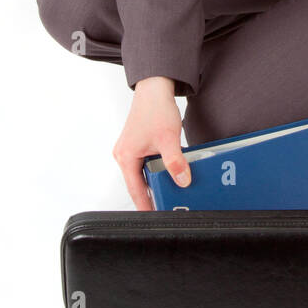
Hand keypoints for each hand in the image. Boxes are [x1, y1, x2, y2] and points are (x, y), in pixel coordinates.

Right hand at [112, 76, 191, 209]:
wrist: (155, 88)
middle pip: (139, 184)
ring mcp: (130, 150)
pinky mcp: (138, 145)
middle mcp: (124, 155)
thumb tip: (182, 181)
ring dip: (157, 181)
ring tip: (171, 192)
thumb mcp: (169, 139)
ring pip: (144, 175)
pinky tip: (171, 172)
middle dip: (153, 195)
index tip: (155, 219)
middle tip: (167, 206)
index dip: (147, 206)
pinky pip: (147, 165)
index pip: (136, 191)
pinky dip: (158, 170)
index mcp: (126, 157)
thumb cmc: (155, 109)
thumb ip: (175, 162)